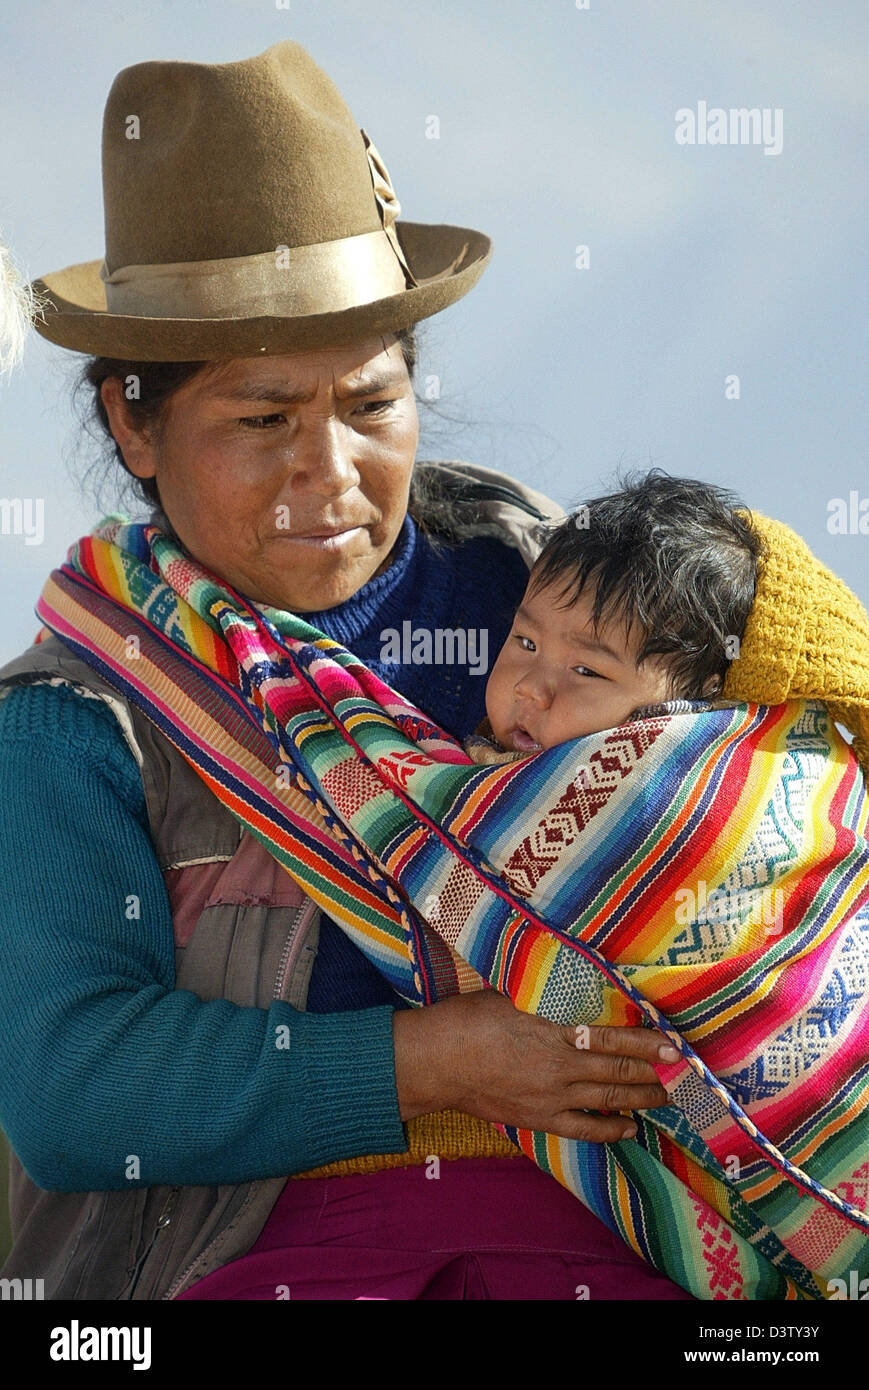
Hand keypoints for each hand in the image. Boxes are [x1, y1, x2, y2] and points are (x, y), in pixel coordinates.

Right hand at [393, 988, 676, 1142]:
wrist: (435, 1063)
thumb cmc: (467, 1019)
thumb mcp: (509, 993)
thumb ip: (544, 997)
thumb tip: (570, 985)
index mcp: (554, 1034)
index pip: (613, 1041)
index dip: (647, 1045)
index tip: (675, 1047)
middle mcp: (559, 1070)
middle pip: (617, 1076)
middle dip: (653, 1076)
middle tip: (680, 1076)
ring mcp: (550, 1099)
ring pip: (606, 1103)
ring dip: (639, 1101)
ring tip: (665, 1099)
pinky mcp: (537, 1120)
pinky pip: (582, 1130)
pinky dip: (608, 1130)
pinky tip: (627, 1129)